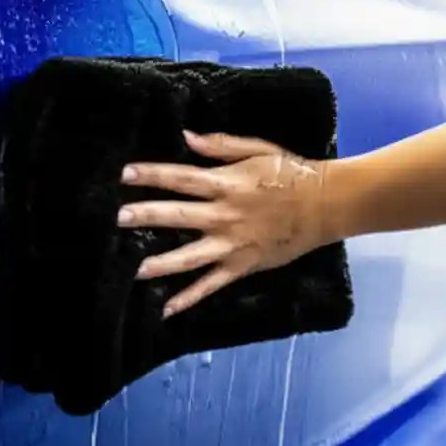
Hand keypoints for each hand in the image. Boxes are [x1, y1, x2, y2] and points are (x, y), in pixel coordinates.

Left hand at [118, 131, 329, 317]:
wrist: (326, 204)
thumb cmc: (291, 173)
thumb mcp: (257, 149)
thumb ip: (220, 145)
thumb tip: (186, 137)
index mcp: (226, 183)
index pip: (181, 178)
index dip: (152, 175)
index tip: (125, 174)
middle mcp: (224, 215)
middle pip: (179, 215)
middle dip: (147, 215)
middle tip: (120, 218)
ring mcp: (232, 244)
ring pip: (191, 256)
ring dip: (163, 263)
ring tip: (136, 270)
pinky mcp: (242, 265)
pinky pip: (212, 284)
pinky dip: (190, 298)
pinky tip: (167, 308)